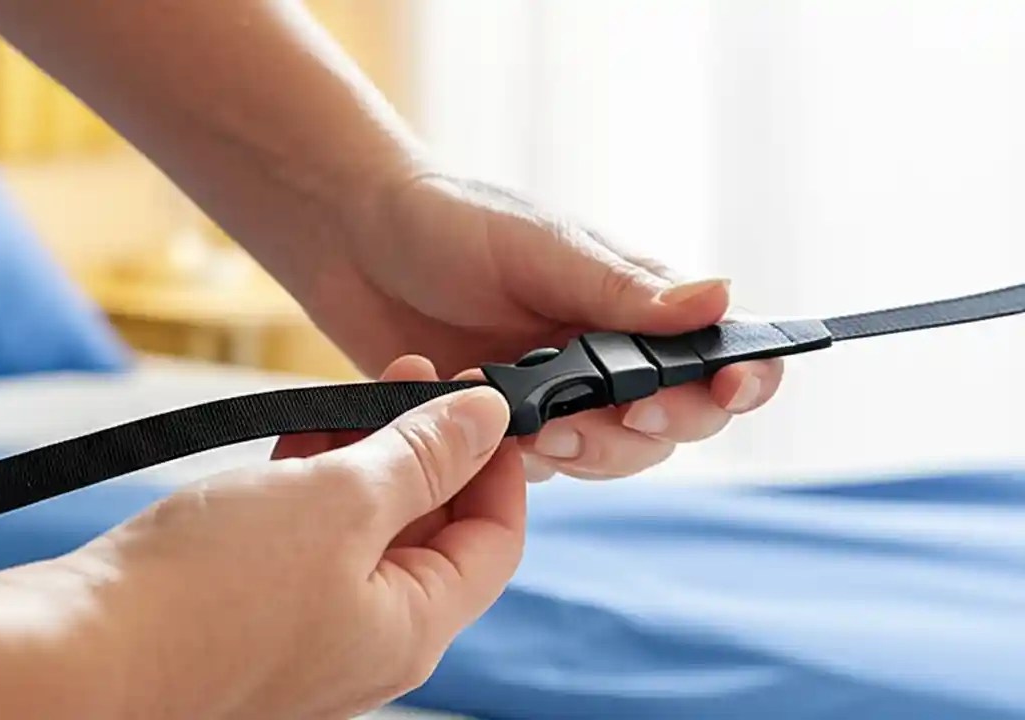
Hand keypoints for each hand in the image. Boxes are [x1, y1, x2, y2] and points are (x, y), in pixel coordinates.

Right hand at [54, 356, 524, 719]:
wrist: (76, 653)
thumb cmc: (211, 591)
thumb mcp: (340, 503)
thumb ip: (422, 457)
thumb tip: (488, 417)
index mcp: (411, 628)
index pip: (492, 539)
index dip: (495, 461)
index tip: (478, 395)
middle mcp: (368, 639)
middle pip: (429, 532)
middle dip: (425, 447)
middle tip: (410, 372)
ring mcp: (306, 631)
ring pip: (362, 530)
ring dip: (366, 458)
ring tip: (354, 392)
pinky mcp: (249, 613)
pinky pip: (305, 541)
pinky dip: (311, 486)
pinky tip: (298, 436)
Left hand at [307, 173, 784, 481]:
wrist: (352, 243)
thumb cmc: (451, 223)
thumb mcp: (538, 244)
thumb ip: (620, 285)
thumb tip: (720, 297)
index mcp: (632, 300)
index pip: (713, 349)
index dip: (738, 378)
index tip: (730, 389)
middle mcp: (606, 354)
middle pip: (675, 422)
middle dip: (658, 426)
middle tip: (619, 415)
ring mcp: (557, 396)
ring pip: (611, 456)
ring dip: (591, 450)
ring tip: (544, 423)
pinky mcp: (503, 429)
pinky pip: (539, 469)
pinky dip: (524, 458)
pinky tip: (485, 421)